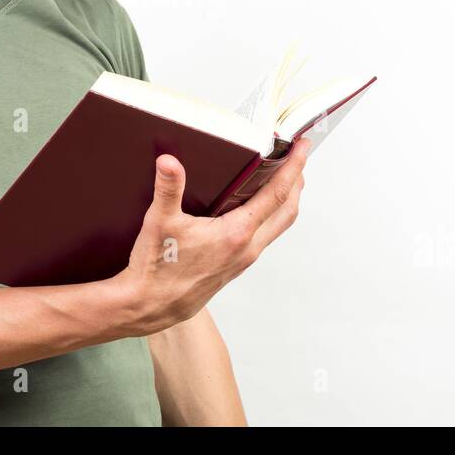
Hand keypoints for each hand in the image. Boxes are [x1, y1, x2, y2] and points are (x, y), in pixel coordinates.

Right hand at [114, 137, 311, 334]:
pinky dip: (270, 216)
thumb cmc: (157, 270)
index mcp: (236, 233)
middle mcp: (247, 247)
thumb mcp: (160, 222)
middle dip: (297, 181)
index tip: (303, 147)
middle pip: (287, 211)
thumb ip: (168, 188)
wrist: (151, 307)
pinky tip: (254, 208)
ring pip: (277, 226)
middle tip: (298, 158)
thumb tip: (169, 162)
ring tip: (283, 178)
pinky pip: (263, 237)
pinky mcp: (235, 266)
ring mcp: (243, 259)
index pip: (277, 194)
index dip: (294, 167)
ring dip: (285, 201)